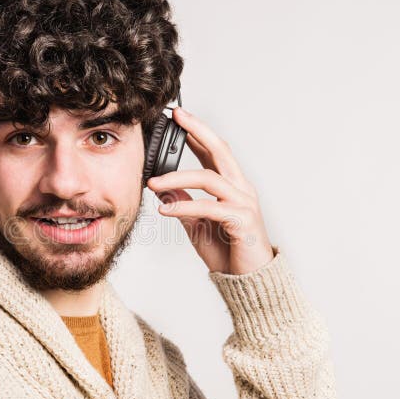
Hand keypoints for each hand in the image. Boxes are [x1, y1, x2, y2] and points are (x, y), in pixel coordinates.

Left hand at [146, 107, 274, 274]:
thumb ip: (184, 203)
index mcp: (232, 186)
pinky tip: (164, 209)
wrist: (247, 280)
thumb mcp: (197, 224)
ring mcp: (244, 203)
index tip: (179, 117)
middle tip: (177, 119)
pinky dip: (184, 206)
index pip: (215, 152)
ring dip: (177, 177)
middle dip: (198, 131)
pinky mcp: (241, 221)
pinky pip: (209, 207)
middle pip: (220, 151)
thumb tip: (163, 187)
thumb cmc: (227, 251)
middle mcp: (241, 189)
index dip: (198, 133)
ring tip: (152, 183)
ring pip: (209, 178)